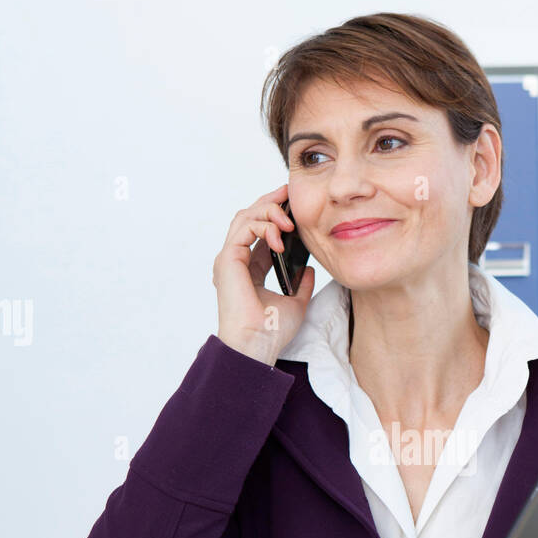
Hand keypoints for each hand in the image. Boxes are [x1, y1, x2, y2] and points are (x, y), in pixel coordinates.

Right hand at [214, 185, 314, 364]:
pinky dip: (263, 226)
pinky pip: (244, 228)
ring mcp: (229, 259)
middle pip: (249, 218)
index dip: (275, 215)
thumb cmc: (272, 331)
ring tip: (289, 218)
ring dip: (268, 211)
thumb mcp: (295, 303)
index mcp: (248, 269)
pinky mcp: (228, 259)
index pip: (260, 232)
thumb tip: (309, 270)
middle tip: (289, 192)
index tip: (293, 204)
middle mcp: (235, 261)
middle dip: (270, 202)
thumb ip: (300, 285)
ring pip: (245, 218)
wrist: (258, 345)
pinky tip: (281, 235)